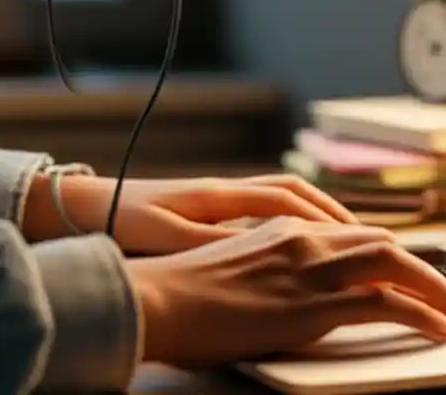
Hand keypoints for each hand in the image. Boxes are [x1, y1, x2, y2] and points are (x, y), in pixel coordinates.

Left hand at [24, 173, 359, 254]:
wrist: (78, 207)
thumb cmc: (117, 221)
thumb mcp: (164, 236)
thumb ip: (209, 242)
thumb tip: (257, 249)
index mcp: (216, 194)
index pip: (285, 199)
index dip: (324, 217)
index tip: (356, 237)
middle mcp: (221, 192)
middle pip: (291, 193)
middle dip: (330, 213)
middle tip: (367, 238)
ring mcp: (213, 201)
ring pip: (277, 203)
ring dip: (312, 219)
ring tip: (342, 243)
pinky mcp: (203, 214)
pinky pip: (258, 215)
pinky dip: (286, 228)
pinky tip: (294, 253)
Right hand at [125, 217, 445, 364]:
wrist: (158, 301)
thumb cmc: (183, 294)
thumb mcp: (233, 266)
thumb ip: (270, 267)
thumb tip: (288, 287)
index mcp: (286, 229)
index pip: (355, 234)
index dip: (389, 255)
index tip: (406, 274)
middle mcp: (306, 240)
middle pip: (384, 243)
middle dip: (422, 268)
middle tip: (442, 295)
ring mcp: (312, 270)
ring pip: (396, 265)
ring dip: (434, 288)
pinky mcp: (314, 306)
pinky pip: (387, 304)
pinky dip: (421, 314)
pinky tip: (437, 328)